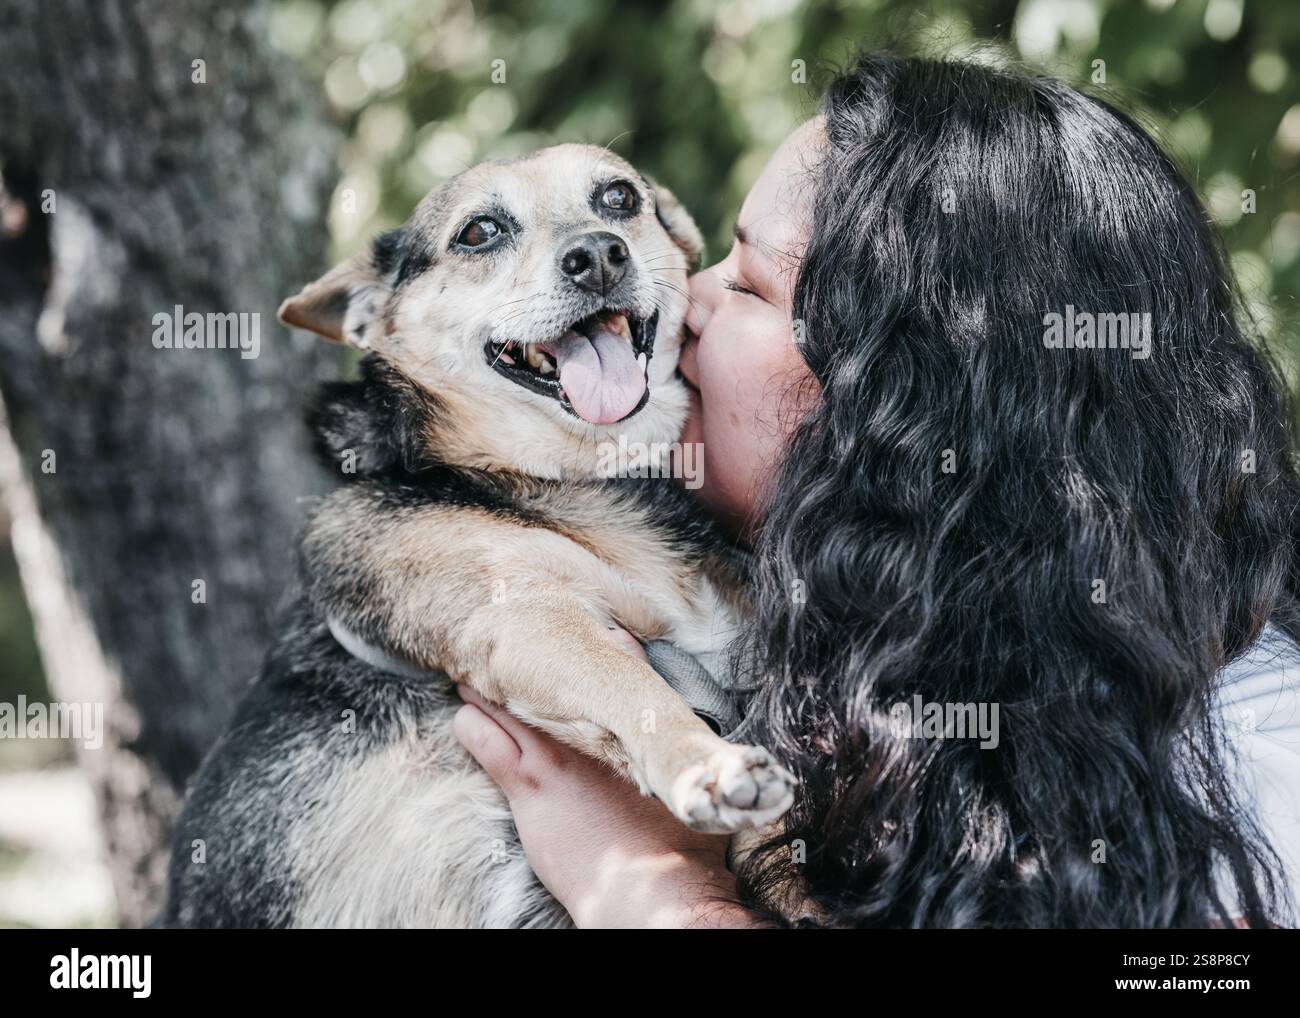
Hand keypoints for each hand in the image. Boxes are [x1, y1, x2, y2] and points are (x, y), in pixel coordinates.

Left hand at [452, 631, 766, 927]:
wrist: (653, 889)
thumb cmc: (680, 846)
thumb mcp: (691, 786)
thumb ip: (685, 753)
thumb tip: (704, 746)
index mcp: (638, 722)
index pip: (617, 657)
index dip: (592, 643)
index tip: (570, 636)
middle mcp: (596, 726)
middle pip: (550, 671)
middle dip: (529, 658)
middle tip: (508, 644)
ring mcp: (558, 752)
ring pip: (508, 699)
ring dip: (487, 688)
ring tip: (472, 677)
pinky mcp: (529, 785)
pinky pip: (483, 739)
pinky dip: (471, 723)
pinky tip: (465, 716)